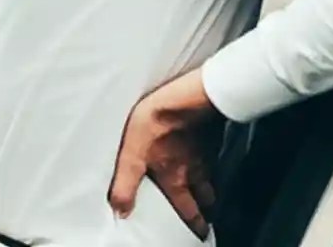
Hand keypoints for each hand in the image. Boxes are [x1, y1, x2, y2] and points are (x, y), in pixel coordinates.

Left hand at [109, 69, 222, 240]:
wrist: (183, 98)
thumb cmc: (156, 124)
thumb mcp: (132, 156)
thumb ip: (126, 184)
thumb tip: (120, 210)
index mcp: (176, 179)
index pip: (187, 209)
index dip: (194, 223)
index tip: (200, 233)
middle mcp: (194, 170)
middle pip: (205, 195)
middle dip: (205, 206)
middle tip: (207, 213)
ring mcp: (204, 152)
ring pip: (209, 175)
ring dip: (208, 184)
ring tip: (207, 188)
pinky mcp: (208, 134)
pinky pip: (211, 154)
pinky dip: (209, 159)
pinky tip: (202, 154)